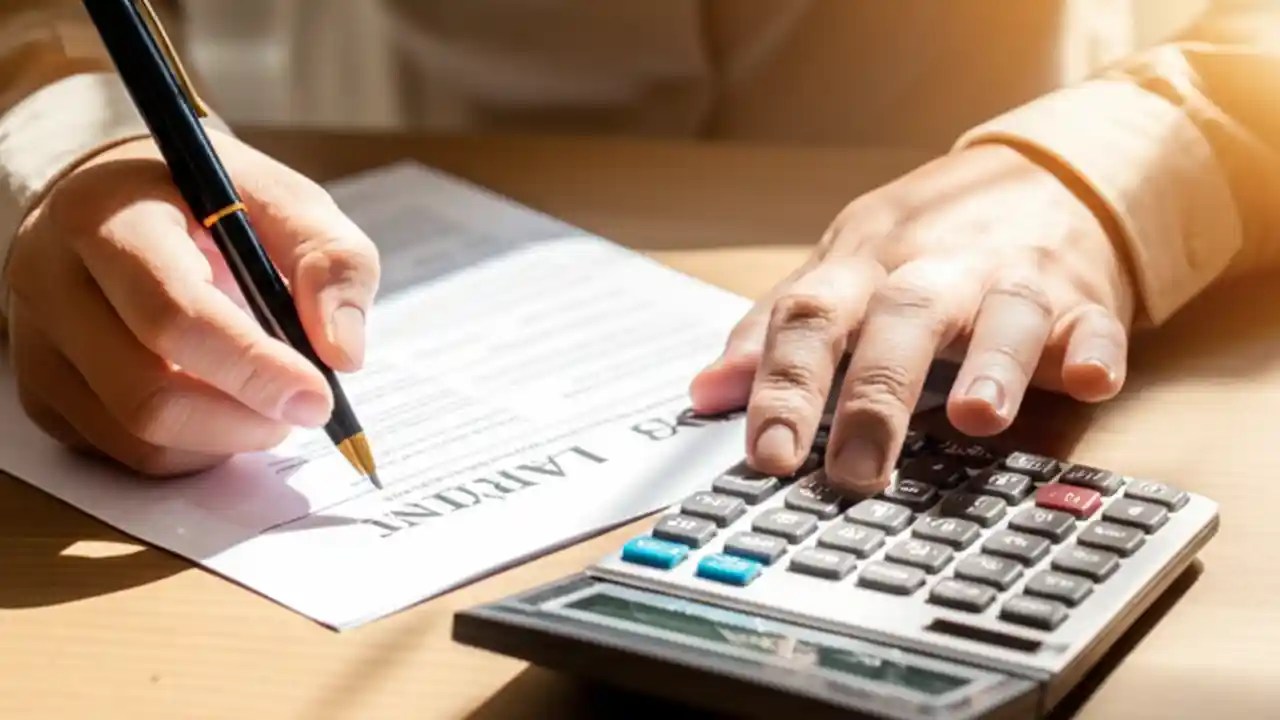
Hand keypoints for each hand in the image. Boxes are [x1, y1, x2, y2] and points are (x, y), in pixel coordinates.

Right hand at [6, 131, 379, 475]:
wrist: (123, 197)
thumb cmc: (215, 201)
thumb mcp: (287, 202)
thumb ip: (331, 262)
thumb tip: (342, 353)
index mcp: (109, 218)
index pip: (173, 314)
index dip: (253, 368)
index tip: (319, 397)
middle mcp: (51, 281)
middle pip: (147, 393)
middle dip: (245, 419)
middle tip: (304, 408)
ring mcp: (35, 343)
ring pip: (135, 437)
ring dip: (224, 440)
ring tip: (267, 402)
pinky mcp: (42, 390)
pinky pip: (122, 453)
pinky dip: (192, 450)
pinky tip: (223, 408)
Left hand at [690, 143, 1135, 494]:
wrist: (1044, 171)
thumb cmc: (927, 238)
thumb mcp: (843, 266)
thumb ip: (776, 329)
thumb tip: (704, 394)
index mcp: (863, 264)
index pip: (810, 317)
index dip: (782, 385)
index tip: (766, 454)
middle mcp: (935, 267)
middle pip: (900, 319)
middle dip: (875, 398)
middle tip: (853, 473)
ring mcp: (1013, 277)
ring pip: (1002, 313)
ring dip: (990, 364)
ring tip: (976, 419)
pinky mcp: (1083, 297)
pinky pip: (1094, 322)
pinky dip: (1095, 350)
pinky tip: (1091, 379)